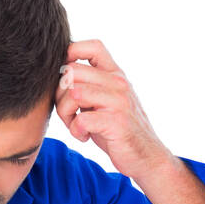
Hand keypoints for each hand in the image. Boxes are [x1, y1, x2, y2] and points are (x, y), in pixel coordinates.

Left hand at [55, 38, 172, 180]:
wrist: (146, 157)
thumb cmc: (119, 130)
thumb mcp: (107, 101)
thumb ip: (90, 86)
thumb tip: (58, 75)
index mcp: (115, 75)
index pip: (93, 46)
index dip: (71, 54)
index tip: (65, 79)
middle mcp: (118, 83)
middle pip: (72, 71)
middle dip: (59, 94)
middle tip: (67, 113)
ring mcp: (119, 102)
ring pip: (73, 93)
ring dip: (65, 113)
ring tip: (74, 125)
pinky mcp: (116, 122)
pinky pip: (81, 119)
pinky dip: (75, 131)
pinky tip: (83, 136)